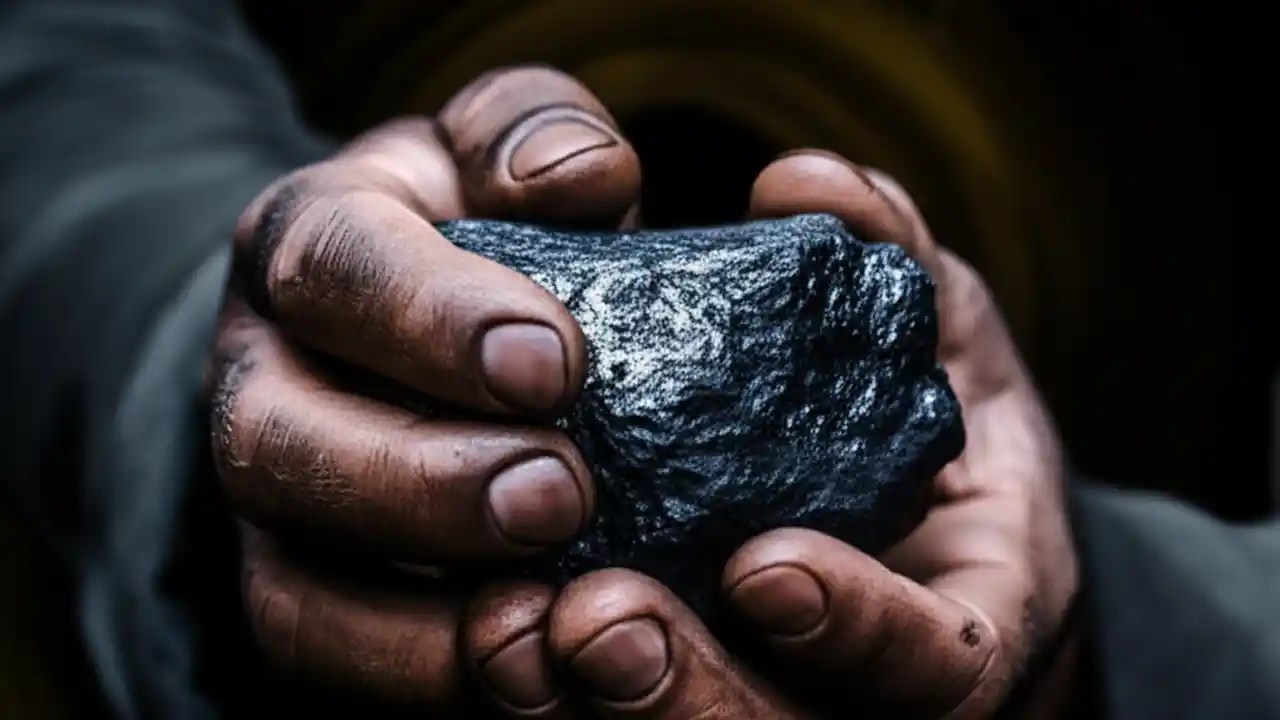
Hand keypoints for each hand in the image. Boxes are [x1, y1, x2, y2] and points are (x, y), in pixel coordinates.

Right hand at [208, 66, 640, 713]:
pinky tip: (527, 676)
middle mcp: (262, 379)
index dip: (433, 319)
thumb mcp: (496, 153)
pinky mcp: (310, 594)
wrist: (416, 336)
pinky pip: (335, 665)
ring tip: (543, 618)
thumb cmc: (478, 233)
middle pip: (284, 445)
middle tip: (559, 494)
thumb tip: (580, 174)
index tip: (555, 363)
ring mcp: (275, 504)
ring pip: (291, 587)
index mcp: (307, 245)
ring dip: (413, 621)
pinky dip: (424, 683)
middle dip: (420, 480)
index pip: (336, 267)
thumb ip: (531, 133)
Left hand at [489, 151, 1078, 718]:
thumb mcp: (938, 322)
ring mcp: (770, 695)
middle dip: (690, 698)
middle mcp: (863, 694)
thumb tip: (802, 183)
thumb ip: (888, 253)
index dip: (861, 631)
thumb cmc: (930, 403)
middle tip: (594, 625)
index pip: (938, 669)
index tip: (765, 563)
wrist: (903, 499)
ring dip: (585, 712)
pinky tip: (478, 628)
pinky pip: (607, 714)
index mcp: (964, 621)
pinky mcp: (678, 685)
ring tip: (503, 632)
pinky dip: (543, 692)